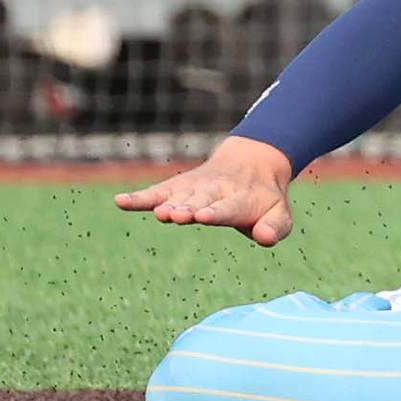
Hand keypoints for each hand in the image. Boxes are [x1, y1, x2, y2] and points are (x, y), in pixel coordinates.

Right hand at [114, 135, 295, 245]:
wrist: (253, 162)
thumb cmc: (264, 198)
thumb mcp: (279, 214)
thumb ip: (275, 228)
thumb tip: (265, 238)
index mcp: (241, 199)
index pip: (227, 208)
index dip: (215, 212)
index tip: (202, 216)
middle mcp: (215, 191)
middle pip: (199, 201)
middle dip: (187, 208)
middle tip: (175, 215)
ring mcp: (195, 188)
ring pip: (178, 196)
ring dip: (167, 204)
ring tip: (158, 212)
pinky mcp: (177, 188)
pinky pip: (156, 192)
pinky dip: (139, 198)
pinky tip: (120, 202)